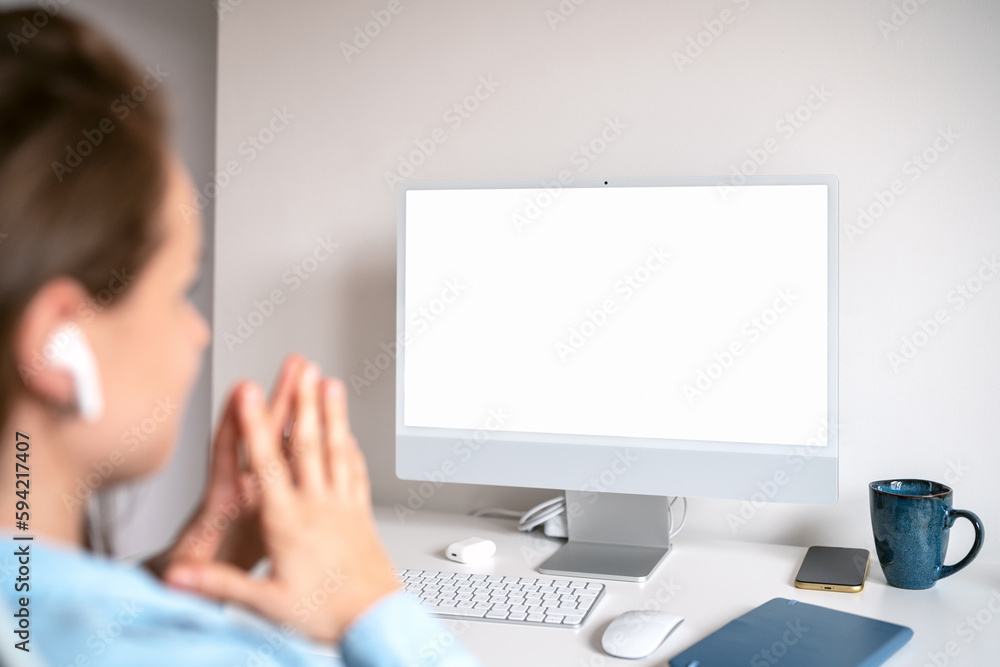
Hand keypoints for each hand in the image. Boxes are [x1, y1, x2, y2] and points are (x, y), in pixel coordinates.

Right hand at [164, 363, 399, 643]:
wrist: (375, 619)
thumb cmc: (325, 613)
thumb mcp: (265, 603)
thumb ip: (219, 584)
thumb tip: (178, 576)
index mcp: (290, 522)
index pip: (267, 463)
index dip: (254, 425)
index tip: (247, 392)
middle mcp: (319, 506)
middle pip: (308, 445)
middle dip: (302, 402)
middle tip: (302, 368)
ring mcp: (344, 506)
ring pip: (337, 450)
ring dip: (334, 414)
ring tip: (331, 384)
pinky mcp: (361, 514)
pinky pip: (356, 473)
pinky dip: (352, 449)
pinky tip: (351, 435)